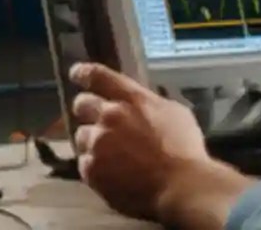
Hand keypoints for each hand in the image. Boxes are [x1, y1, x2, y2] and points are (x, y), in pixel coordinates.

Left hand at [69, 62, 250, 227]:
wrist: (180, 187)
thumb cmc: (185, 149)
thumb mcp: (175, 114)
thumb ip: (150, 105)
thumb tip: (140, 105)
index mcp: (132, 99)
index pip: (99, 76)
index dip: (83, 73)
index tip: (76, 73)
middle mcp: (110, 116)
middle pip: (82, 104)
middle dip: (86, 110)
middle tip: (98, 122)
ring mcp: (98, 143)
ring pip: (82, 136)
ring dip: (92, 142)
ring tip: (110, 156)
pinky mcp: (91, 169)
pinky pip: (84, 163)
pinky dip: (95, 167)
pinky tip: (111, 175)